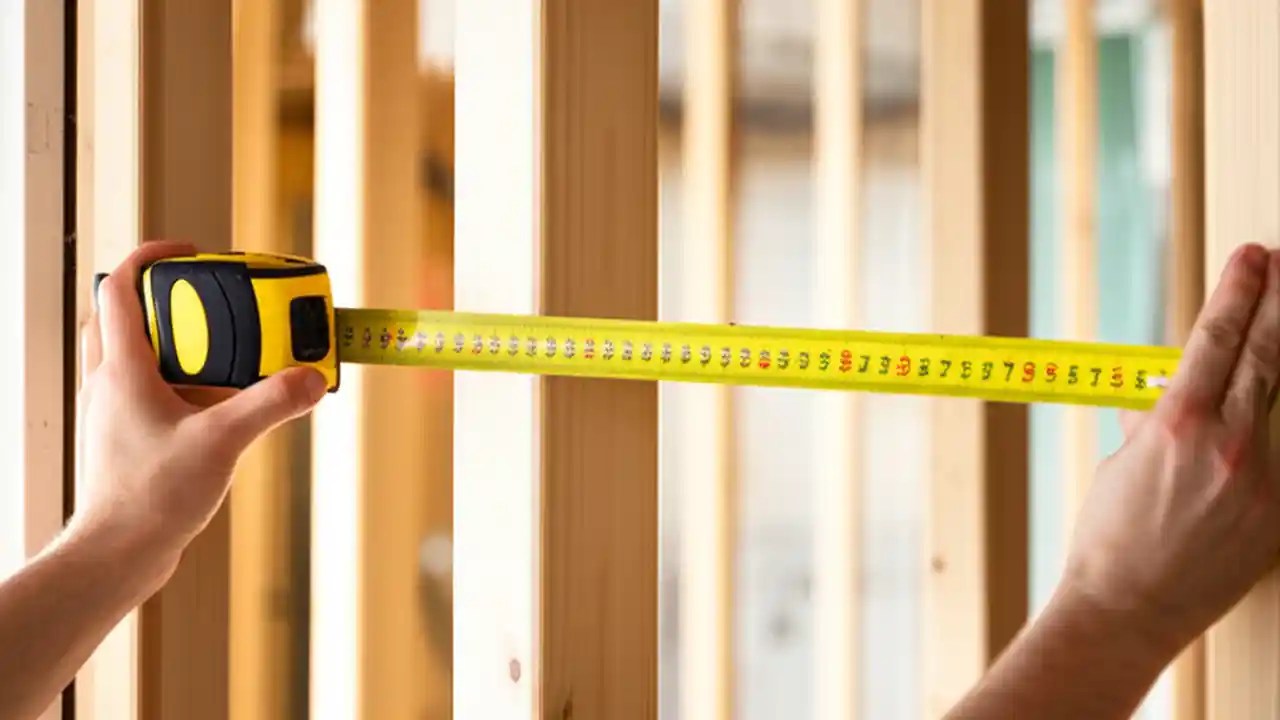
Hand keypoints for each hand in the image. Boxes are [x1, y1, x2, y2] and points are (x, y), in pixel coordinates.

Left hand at [69, 242, 327, 592]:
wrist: (116, 555)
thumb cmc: (147, 500)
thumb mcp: (221, 443)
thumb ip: (269, 404)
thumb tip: (310, 378)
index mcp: (121, 369)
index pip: (122, 287)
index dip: (153, 258)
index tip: (192, 253)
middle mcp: (110, 382)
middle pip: (130, 314)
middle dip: (176, 301)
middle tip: (220, 307)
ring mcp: (116, 411)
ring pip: (139, 353)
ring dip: (180, 343)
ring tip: (229, 357)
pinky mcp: (129, 437)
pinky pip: (153, 390)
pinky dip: (185, 384)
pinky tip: (221, 407)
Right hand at [1063, 242, 1279, 657]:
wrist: (1127, 609)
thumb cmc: (1108, 536)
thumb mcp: (1121, 462)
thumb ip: (1154, 420)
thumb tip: (1168, 392)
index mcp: (1176, 425)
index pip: (1216, 338)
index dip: (1238, 290)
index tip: (1253, 257)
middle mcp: (1228, 446)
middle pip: (1267, 355)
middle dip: (1278, 303)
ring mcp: (1262, 482)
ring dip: (1277, 364)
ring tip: (1277, 330)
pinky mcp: (1278, 514)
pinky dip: (1268, 436)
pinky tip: (1252, 424)